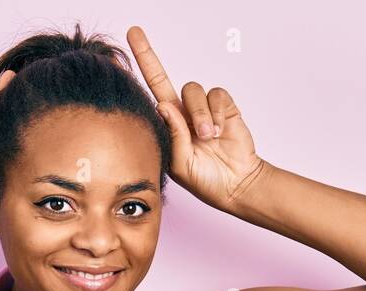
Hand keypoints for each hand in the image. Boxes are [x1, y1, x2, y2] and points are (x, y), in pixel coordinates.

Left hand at [126, 25, 267, 211]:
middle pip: (163, 78)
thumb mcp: (180, 163)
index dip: (139, 70)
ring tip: (206, 137)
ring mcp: (202, 108)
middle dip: (147, 54)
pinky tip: (218, 129)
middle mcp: (182, 112)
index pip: (149, 96)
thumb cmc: (205, 179)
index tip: (129, 41)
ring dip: (199, 114)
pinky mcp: (223, 106)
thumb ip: (173, 135)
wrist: (236, 184)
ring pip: (192, 90)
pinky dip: (216, 112)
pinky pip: (215, 94)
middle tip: (134, 33)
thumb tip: (164, 105)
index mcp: (168, 126)